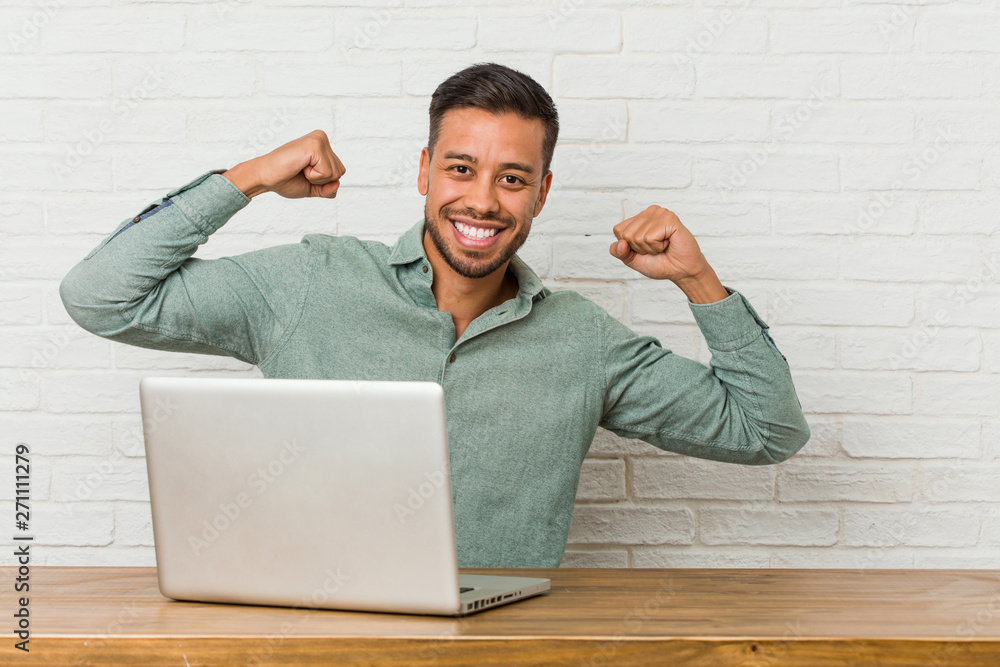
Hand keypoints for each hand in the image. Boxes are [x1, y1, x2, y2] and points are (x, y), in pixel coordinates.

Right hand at [222, 129, 345, 199]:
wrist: (265, 178)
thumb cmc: (285, 180)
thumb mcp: (314, 187)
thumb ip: (329, 188)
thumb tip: (337, 183)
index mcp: (322, 145)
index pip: (339, 172)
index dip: (323, 182)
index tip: (304, 174)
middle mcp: (322, 138)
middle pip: (340, 172)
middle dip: (321, 181)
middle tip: (301, 172)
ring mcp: (319, 139)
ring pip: (335, 173)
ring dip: (316, 179)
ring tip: (300, 168)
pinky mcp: (315, 144)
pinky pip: (327, 173)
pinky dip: (313, 177)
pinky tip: (300, 166)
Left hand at [609, 205, 728, 302]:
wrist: (680, 271)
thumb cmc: (660, 263)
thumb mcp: (632, 259)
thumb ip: (619, 252)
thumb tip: (621, 244)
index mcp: (639, 219)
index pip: (618, 230)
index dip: (629, 246)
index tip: (644, 249)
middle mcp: (648, 212)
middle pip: (626, 234)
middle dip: (639, 248)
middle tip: (655, 249)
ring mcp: (659, 213)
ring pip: (638, 236)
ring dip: (650, 248)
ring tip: (662, 246)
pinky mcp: (669, 218)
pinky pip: (650, 237)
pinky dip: (657, 246)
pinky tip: (668, 243)